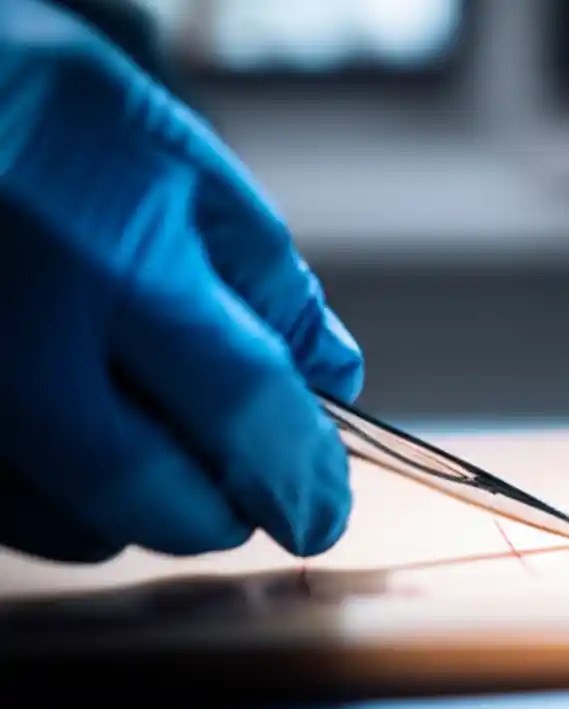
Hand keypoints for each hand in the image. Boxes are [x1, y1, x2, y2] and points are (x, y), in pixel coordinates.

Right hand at [0, 0, 362, 560]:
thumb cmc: (52, 118)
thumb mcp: (184, 168)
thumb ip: (268, 283)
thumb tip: (332, 383)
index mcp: (111, 257)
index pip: (240, 408)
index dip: (302, 473)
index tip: (323, 504)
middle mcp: (18, 340)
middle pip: (152, 497)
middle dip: (228, 507)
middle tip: (256, 479)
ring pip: (75, 525)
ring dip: (148, 505)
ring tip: (162, 431)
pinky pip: (11, 511)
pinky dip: (69, 500)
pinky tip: (90, 432)